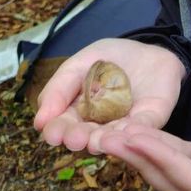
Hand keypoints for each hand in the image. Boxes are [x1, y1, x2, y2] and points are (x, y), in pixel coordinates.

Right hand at [34, 38, 185, 152]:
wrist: (149, 49)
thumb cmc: (111, 59)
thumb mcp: (79, 64)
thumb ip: (59, 87)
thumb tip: (39, 122)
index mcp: (78, 114)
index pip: (64, 126)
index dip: (57, 131)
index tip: (52, 134)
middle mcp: (100, 126)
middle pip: (86, 136)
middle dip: (79, 138)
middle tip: (75, 139)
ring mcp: (126, 124)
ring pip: (113, 137)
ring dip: (104, 140)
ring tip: (96, 141)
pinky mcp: (151, 118)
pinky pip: (143, 127)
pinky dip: (135, 130)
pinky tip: (126, 132)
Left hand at [99, 110, 190, 190]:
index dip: (166, 164)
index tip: (138, 140)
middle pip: (174, 184)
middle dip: (140, 160)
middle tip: (107, 137)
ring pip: (169, 173)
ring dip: (140, 154)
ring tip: (110, 134)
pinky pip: (177, 159)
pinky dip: (155, 147)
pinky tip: (132, 134)